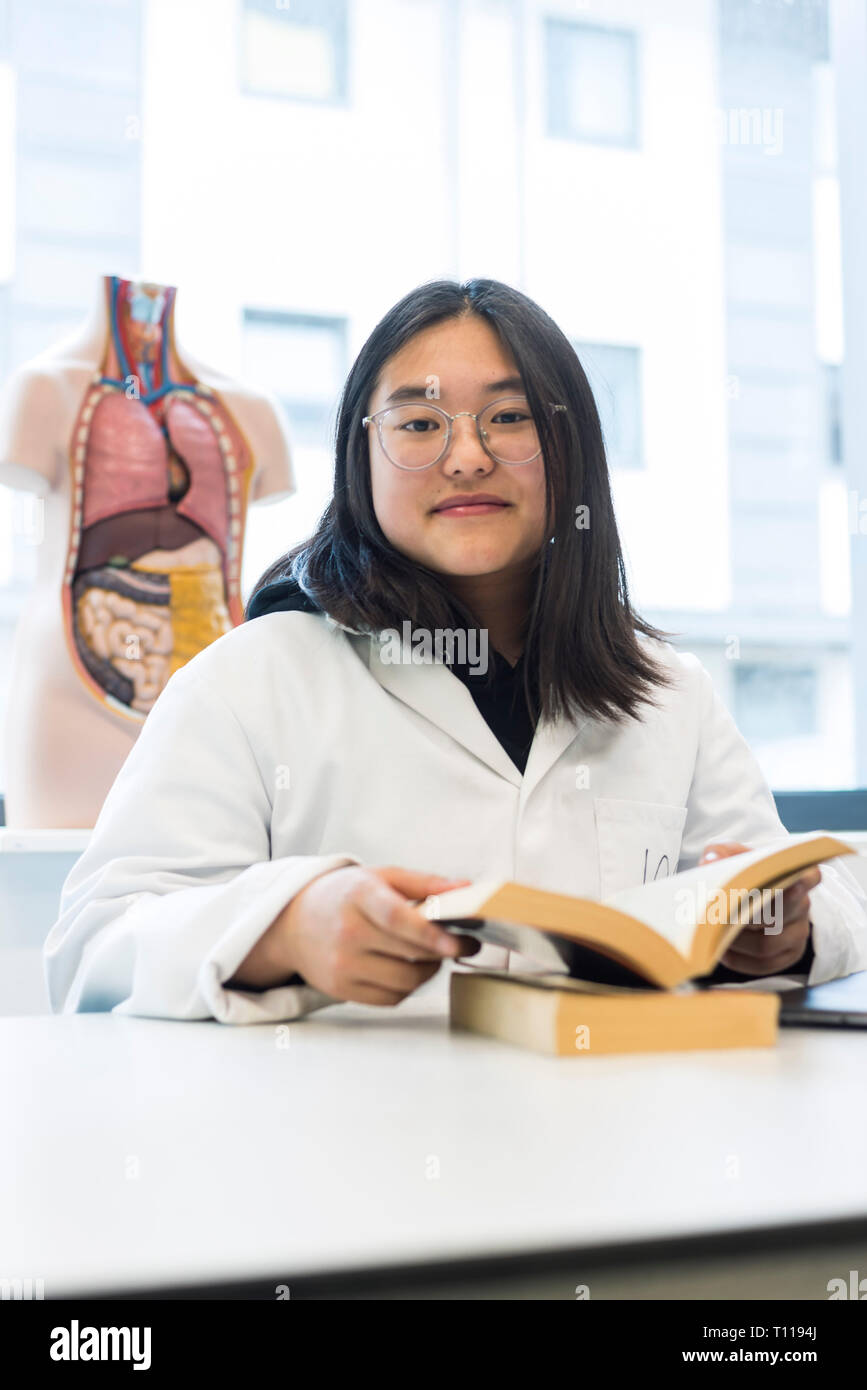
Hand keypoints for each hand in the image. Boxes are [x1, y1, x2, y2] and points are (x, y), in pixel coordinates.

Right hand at [231, 866, 479, 1004]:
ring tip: (431, 956)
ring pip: (404, 982)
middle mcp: (347, 932)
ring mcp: (341, 965)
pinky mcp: (340, 989)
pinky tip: (407, 969)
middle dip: (443, 952)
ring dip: (428, 972)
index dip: (431, 934)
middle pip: (408, 954)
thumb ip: (425, 883)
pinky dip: (407, 988)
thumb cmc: (344, 895)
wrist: (294, 922)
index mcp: (358, 896)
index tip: (458, 942)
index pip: (397, 919)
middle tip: (461, 943)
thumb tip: (467, 890)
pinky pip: (390, 999)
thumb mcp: (381, 876)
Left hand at [699, 841, 818, 975]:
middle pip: (780, 915)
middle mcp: (803, 905)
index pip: (808, 877)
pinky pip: (763, 964)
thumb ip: (720, 853)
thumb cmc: (743, 875)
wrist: (750, 899)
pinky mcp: (789, 955)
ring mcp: (798, 933)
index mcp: (795, 876)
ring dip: (736, 941)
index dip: (803, 881)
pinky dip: (738, 959)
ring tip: (715, 933)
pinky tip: (723, 950)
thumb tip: (710, 860)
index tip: (795, 880)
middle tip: (721, 914)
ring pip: (767, 944)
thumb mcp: (732, 857)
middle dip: (748, 916)